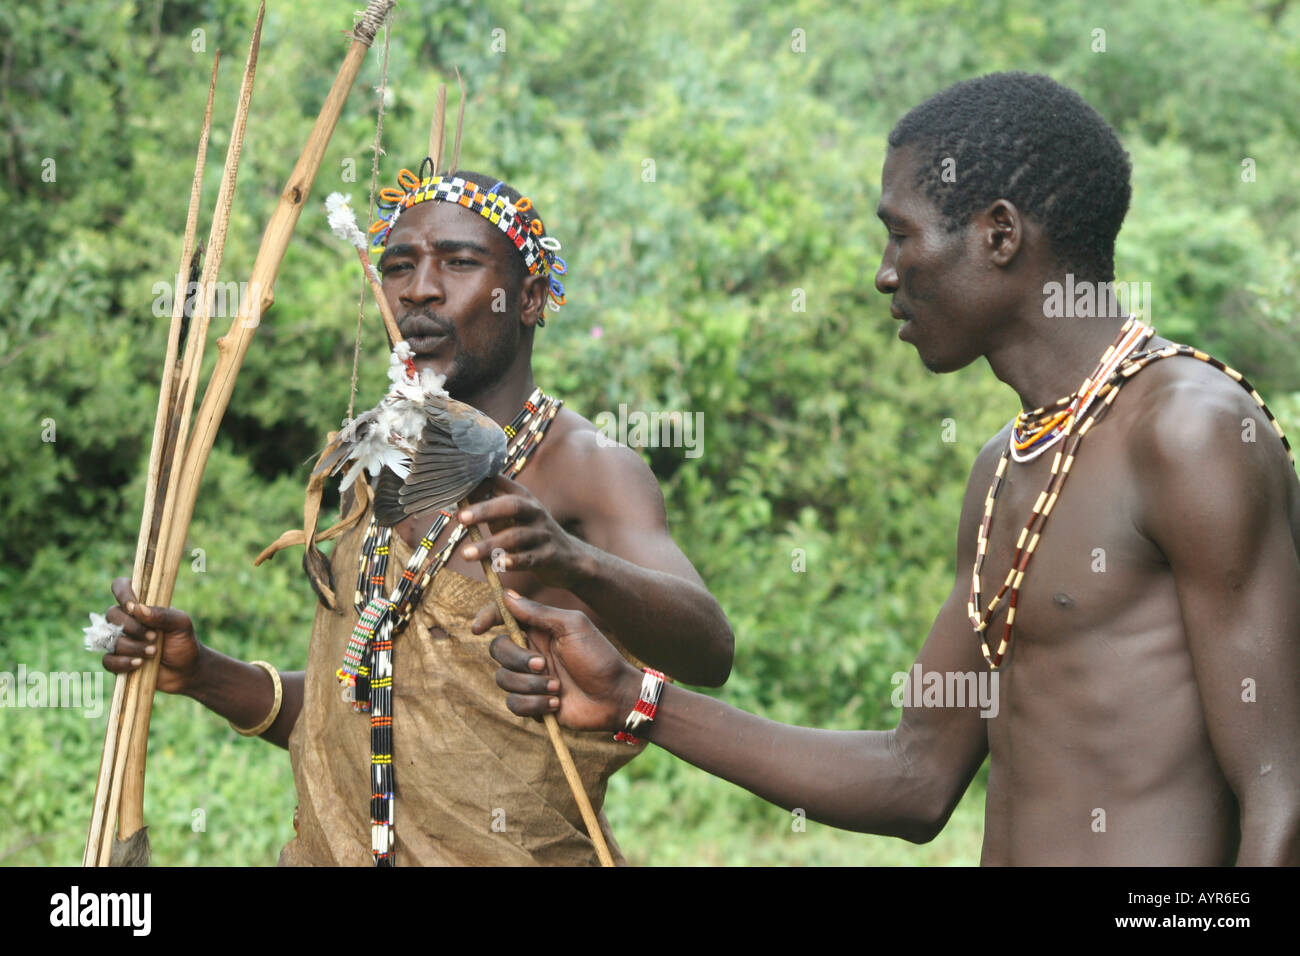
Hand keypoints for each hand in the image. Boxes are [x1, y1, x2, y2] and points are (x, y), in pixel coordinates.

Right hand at [102, 577, 203, 694]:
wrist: (186, 670)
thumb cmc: (184, 641)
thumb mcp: (182, 624)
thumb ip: (163, 614)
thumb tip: (138, 609)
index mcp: (141, 604)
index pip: (121, 586)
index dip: (122, 593)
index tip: (133, 607)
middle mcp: (126, 619)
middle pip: (112, 614)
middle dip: (132, 627)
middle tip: (154, 637)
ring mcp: (119, 640)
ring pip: (111, 639)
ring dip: (133, 647)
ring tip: (154, 652)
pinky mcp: (117, 660)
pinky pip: (108, 660)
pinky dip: (123, 663)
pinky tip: (139, 664)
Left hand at [458, 475, 590, 589]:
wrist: (571, 559)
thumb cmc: (532, 536)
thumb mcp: (516, 517)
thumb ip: (493, 510)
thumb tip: (459, 506)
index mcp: (524, 498)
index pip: (501, 483)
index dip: (480, 485)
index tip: (459, 493)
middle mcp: (535, 512)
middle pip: (511, 505)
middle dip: (485, 510)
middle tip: (460, 518)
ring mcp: (543, 534)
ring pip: (516, 536)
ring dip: (489, 545)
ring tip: (466, 554)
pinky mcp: (548, 556)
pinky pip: (528, 558)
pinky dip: (512, 561)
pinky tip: (497, 564)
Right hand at [489, 590, 641, 732]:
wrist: (616, 696)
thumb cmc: (600, 657)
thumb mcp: (572, 627)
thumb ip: (538, 612)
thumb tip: (507, 595)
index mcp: (539, 629)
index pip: (503, 618)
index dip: (486, 618)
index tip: (478, 627)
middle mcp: (530, 651)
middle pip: (497, 650)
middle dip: (516, 660)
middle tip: (543, 665)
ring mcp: (530, 678)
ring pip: (503, 679)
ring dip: (530, 685)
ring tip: (558, 688)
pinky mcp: (533, 703)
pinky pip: (513, 704)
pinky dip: (534, 704)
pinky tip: (557, 702)